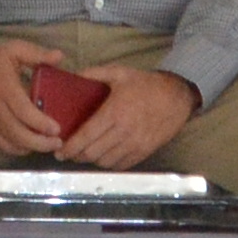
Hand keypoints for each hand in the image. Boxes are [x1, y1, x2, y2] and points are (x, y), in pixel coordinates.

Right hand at [0, 35, 75, 159]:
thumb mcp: (15, 49)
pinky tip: (29, 146)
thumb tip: (60, 56)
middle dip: (40, 142)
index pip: (23, 111)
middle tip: (57, 142)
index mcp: (5, 87)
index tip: (56, 129)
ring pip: (9, 142)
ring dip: (30, 148)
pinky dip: (16, 149)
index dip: (40, 123)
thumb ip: (38, 54)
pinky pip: (0, 143)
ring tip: (47, 145)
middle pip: (18, 133)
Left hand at [56, 59, 202, 171]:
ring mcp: (135, 144)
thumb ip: (95, 74)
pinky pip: (121, 165)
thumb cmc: (147, 84)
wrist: (177, 96)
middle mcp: (124, 131)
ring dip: (92, 161)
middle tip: (68, 153)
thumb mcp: (120, 72)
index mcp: (114, 112)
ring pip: (105, 162)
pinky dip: (109, 164)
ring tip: (84, 154)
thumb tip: (72, 76)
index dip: (70, 147)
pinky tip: (103, 157)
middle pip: (93, 153)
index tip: (59, 151)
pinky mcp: (145, 152)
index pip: (86, 136)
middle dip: (76, 156)